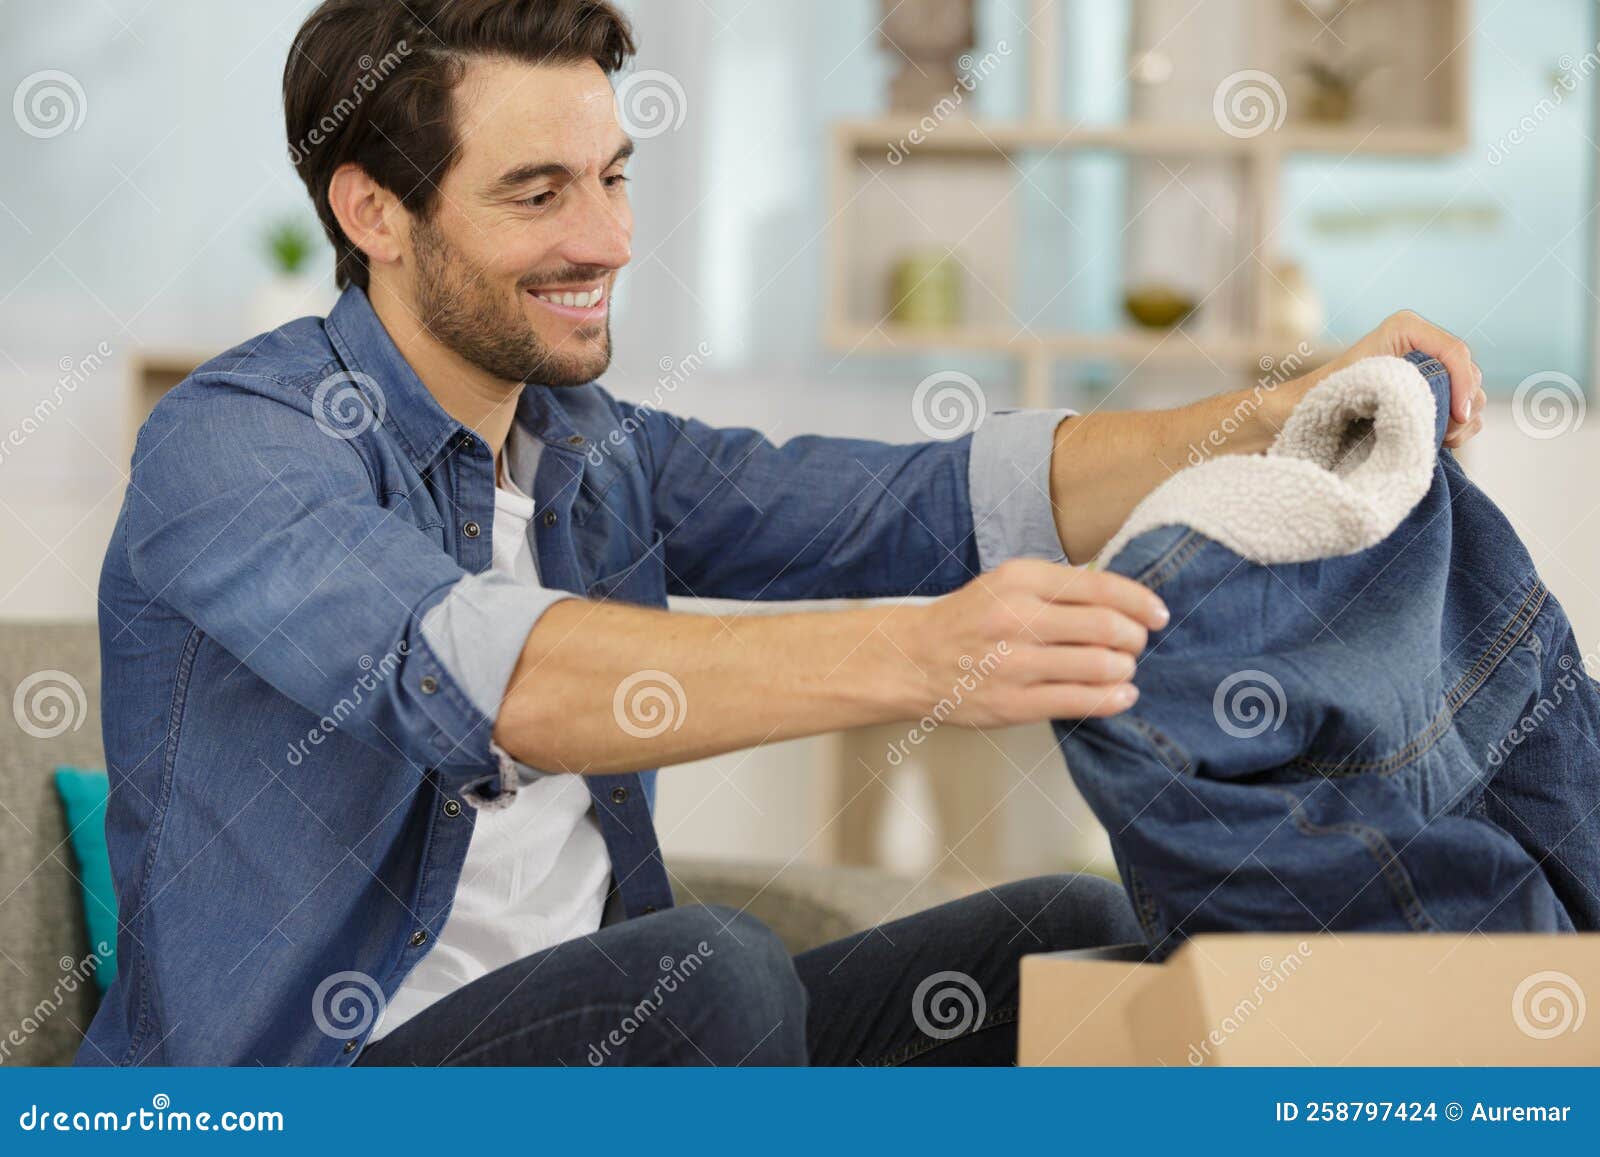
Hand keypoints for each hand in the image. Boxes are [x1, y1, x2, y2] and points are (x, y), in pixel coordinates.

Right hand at [897, 559, 1169, 725]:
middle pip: (1105, 627)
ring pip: (1098, 666)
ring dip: (1125, 668)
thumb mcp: (1007, 583)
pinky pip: (1080, 702)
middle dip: (1134, 638)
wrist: (915, 659)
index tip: (1158, 614)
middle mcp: (1016, 618)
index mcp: (1020, 580)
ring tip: (1124, 668)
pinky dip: (1112, 698)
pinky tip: (1121, 693)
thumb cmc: (970, 620)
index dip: (1140, 602)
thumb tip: (1122, 598)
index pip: (1099, 587)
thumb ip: (1058, 587)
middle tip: (1137, 643)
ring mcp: (1014, 664)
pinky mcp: (1012, 703)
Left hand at [1311, 310, 1485, 448]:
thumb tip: (1457, 408)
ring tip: (1432, 438)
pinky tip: (1433, 439)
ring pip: (1471, 396)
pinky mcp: (1432, 394)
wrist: (1306, 410)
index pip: (1455, 352)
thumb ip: (1412, 382)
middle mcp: (1423, 343)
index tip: (1458, 416)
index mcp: (1407, 328)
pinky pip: (1464, 412)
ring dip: (1459, 423)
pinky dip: (1456, 429)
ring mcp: (1431, 370)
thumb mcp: (1365, 379)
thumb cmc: (1326, 393)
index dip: (1463, 385)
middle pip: (1469, 374)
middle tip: (1441, 434)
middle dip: (1461, 408)